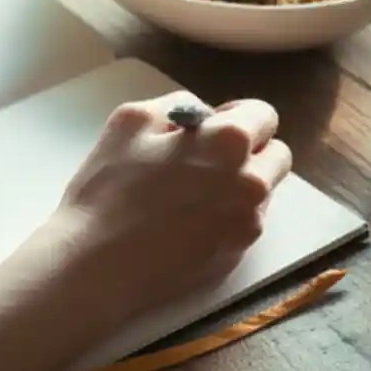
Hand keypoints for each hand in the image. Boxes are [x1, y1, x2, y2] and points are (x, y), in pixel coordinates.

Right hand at [54, 92, 290, 321]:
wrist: (94, 266)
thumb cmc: (107, 189)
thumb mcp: (132, 120)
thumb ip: (179, 104)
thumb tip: (205, 115)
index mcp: (230, 141)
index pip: (264, 115)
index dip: (237, 115)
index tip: (212, 128)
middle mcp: (252, 182)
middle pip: (276, 154)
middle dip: (249, 150)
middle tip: (205, 161)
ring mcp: (247, 224)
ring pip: (262, 192)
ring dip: (240, 185)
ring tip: (193, 195)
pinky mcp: (236, 256)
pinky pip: (245, 224)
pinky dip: (227, 217)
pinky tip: (188, 223)